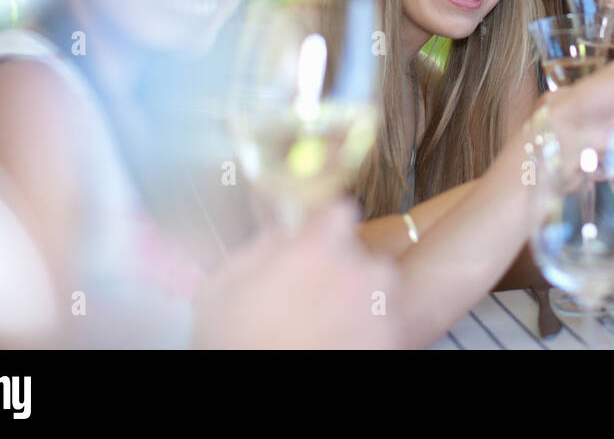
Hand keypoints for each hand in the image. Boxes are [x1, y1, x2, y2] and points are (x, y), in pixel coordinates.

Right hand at [192, 200, 400, 348]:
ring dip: (359, 303)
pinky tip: (334, 344)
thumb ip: (263, 246)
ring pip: (377, 292)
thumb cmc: (231, 342)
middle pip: (364, 256)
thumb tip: (282, 229)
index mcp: (316, 250)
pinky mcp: (388, 341)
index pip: (340, 211)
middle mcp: (355, 273)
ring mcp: (376, 311)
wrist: (248, 401)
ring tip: (326, 327)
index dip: (328, 225)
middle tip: (316, 296)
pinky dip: (365, 334)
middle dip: (345, 270)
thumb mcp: (225, 285)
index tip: (320, 236)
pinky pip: (382, 327)